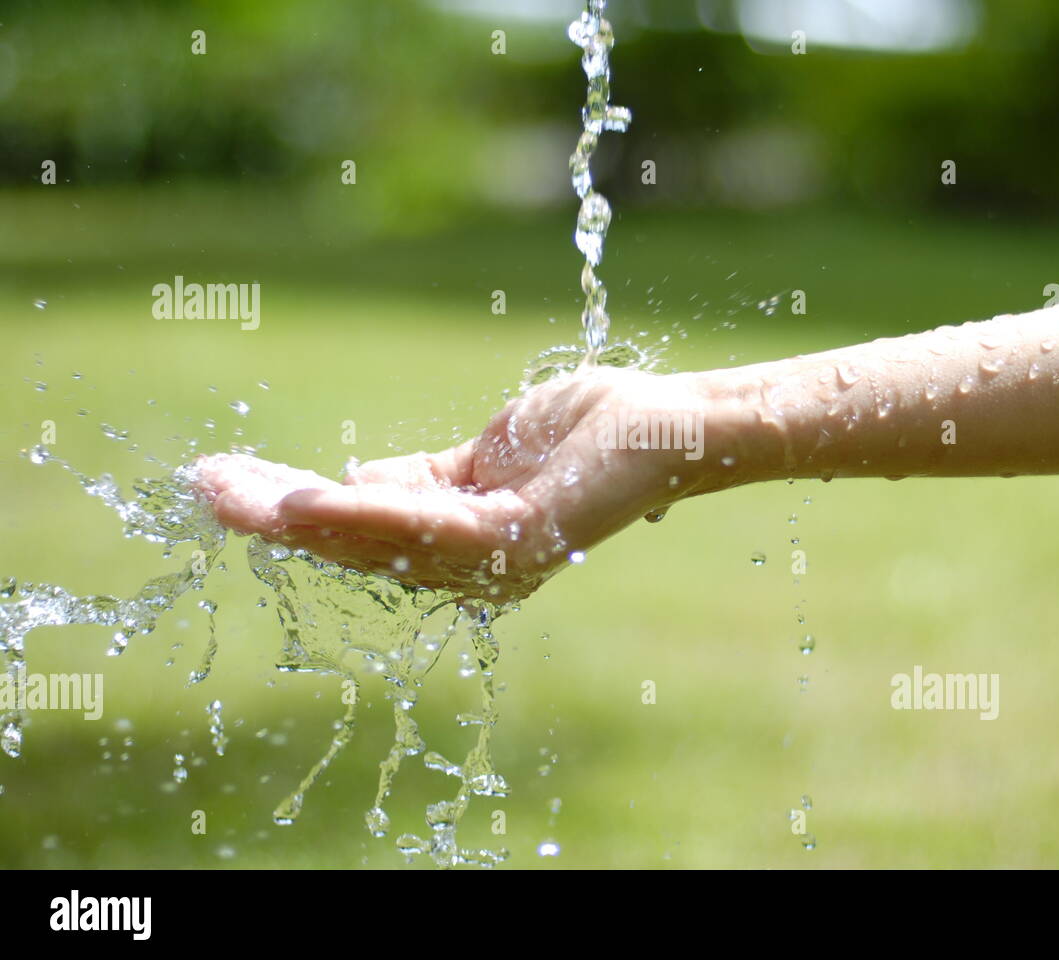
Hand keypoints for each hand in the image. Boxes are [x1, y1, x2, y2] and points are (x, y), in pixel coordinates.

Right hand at [196, 366, 713, 601]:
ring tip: (237, 496)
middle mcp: (471, 568)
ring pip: (379, 542)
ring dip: (300, 517)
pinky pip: (429, 531)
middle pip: (356, 544)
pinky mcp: (518, 540)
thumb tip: (352, 482)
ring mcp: (494, 561)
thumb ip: (422, 479)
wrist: (665, 428)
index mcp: (459, 545)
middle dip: (275, 515)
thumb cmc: (584, 436)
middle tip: (203, 487)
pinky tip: (312, 497)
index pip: (362, 532)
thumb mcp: (483, 456)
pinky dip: (365, 515)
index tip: (229, 483)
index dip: (294, 511)